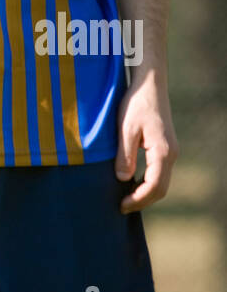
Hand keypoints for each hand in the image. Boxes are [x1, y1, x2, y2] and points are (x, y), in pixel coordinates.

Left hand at [114, 75, 178, 212]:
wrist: (149, 84)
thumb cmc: (136, 103)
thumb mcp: (125, 129)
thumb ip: (124, 155)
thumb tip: (123, 179)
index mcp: (162, 152)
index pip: (153, 186)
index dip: (138, 200)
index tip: (121, 205)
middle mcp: (171, 154)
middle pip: (161, 189)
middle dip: (142, 201)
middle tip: (122, 207)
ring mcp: (170, 151)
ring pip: (162, 181)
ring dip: (146, 193)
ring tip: (126, 197)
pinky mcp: (166, 146)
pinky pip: (160, 172)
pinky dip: (148, 182)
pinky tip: (133, 182)